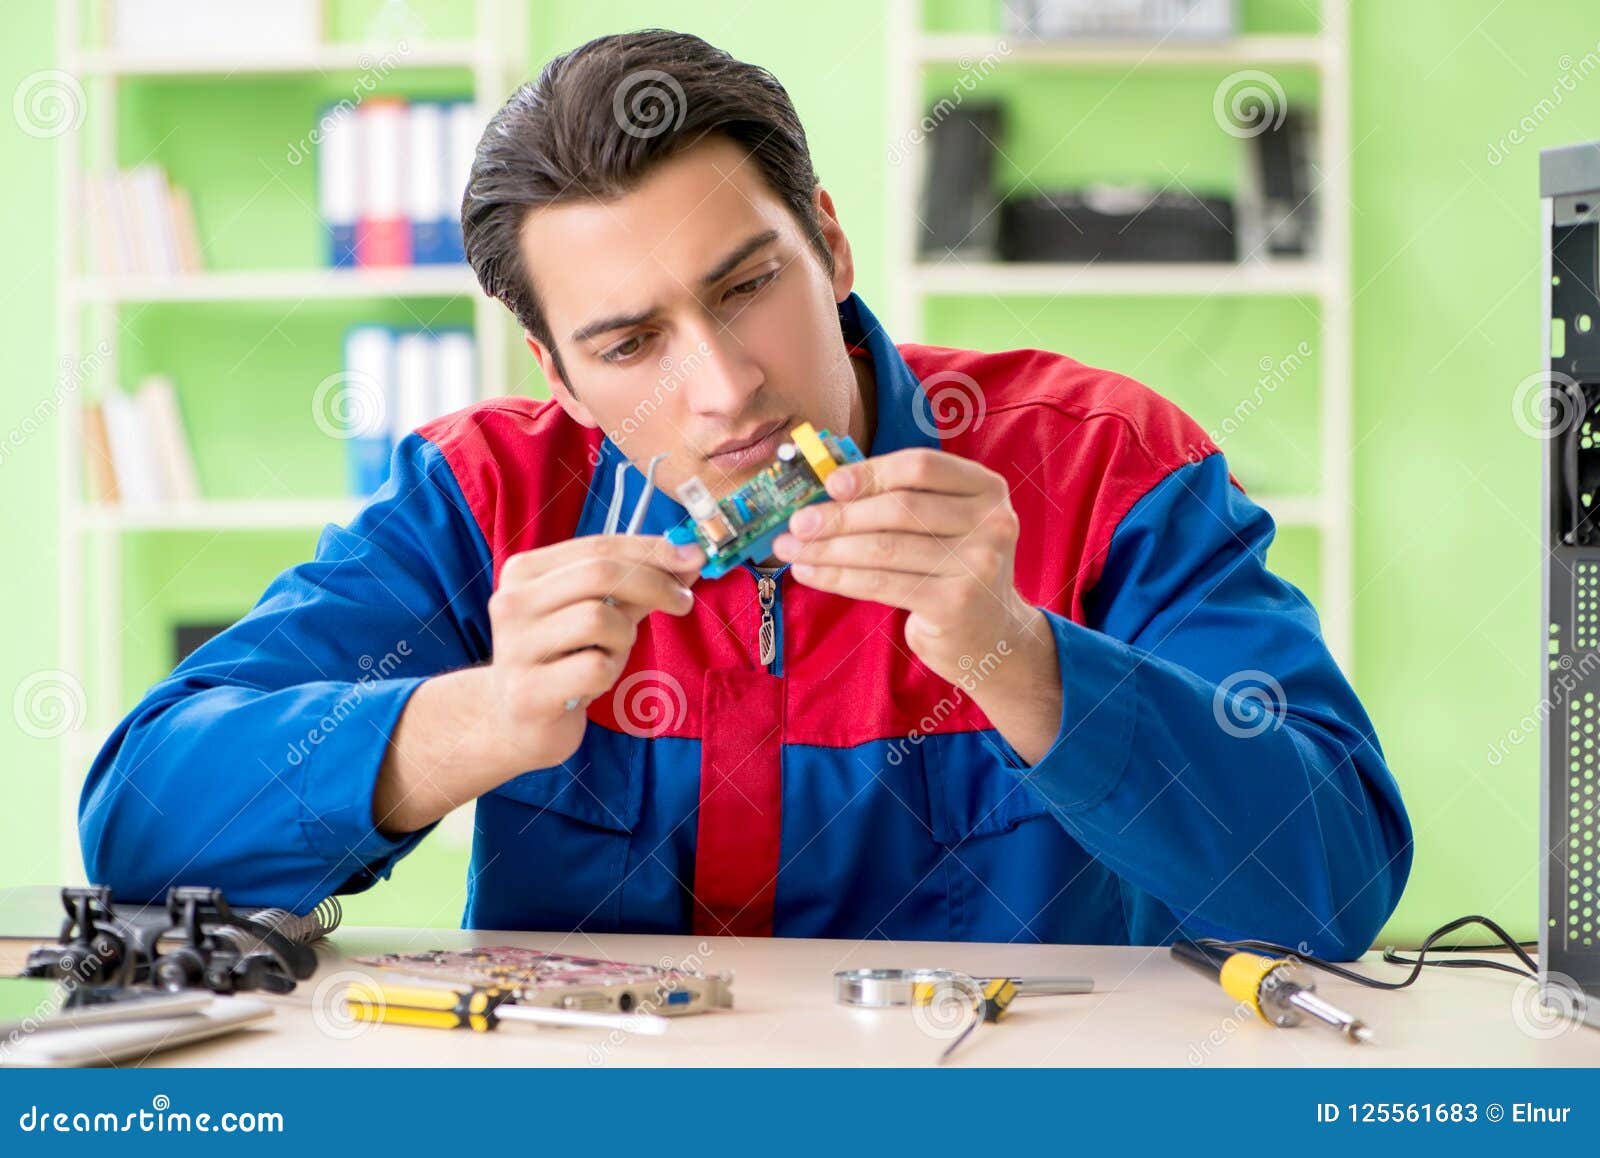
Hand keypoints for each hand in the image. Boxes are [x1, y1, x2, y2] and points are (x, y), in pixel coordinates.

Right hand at [486, 534, 704, 769]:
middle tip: (683, 601)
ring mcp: (516, 646)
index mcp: (525, 572)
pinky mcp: (529, 691)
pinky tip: (593, 684)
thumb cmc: (565, 660)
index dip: (651, 549)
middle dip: (654, 583)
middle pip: (600, 573)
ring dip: (624, 637)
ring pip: (599, 618)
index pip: (598, 546)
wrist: (518, 723)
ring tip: (611, 655)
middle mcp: (512, 602)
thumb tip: (688, 559)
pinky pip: (595, 667)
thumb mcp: (599, 613)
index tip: (693, 556)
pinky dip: (609, 672)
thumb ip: (637, 586)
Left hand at [772, 449, 1062, 762]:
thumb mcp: (947, 524)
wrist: (991, 638)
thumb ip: (904, 499)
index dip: (871, 472)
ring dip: (828, 549)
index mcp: (987, 488)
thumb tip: (828, 487)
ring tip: (791, 549)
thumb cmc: (953, 570)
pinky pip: (881, 584)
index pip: (921, 467)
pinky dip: (838, 578)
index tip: (831, 483)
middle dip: (840, 515)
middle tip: (797, 523)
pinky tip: (810, 573)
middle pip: (899, 508)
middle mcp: (991, 522)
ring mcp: (976, 564)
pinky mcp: (954, 603)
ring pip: (884, 548)